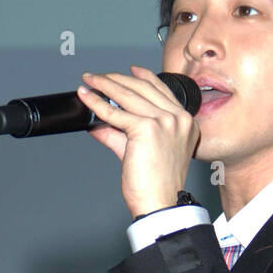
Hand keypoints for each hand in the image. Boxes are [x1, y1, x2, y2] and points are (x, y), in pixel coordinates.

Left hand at [77, 64, 199, 218]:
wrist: (159, 202)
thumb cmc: (156, 184)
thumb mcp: (140, 149)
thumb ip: (121, 132)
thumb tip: (100, 119)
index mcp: (185, 123)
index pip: (161, 90)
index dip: (142, 76)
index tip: (128, 70)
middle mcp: (179, 119)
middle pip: (143, 88)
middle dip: (116, 79)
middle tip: (97, 77)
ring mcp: (165, 122)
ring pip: (128, 95)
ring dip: (104, 85)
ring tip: (89, 82)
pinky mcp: (147, 128)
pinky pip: (115, 113)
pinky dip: (97, 104)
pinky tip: (87, 98)